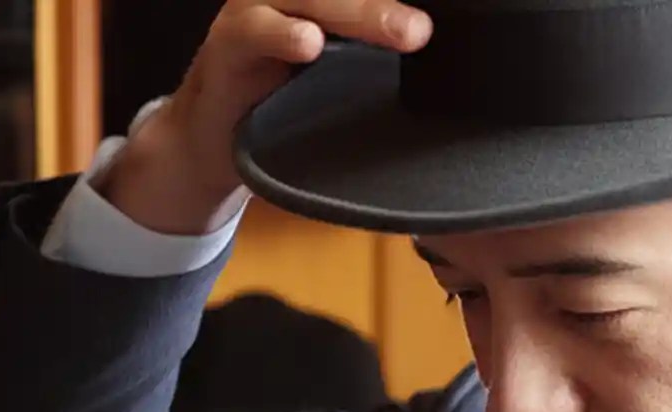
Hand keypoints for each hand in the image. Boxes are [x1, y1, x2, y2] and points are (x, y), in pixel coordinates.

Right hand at [100, 0, 432, 234]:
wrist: (215, 139)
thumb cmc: (291, 99)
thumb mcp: (350, 75)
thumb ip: (389, 57)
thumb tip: (447, 63)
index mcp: (334, 4)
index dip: (398, 6)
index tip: (456, 14)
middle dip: (393, 7)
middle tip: (432, 29)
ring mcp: (262, 9)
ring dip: (359, 13)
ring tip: (404, 33)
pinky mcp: (230, 41)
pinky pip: (255, 30)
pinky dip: (282, 34)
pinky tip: (310, 43)